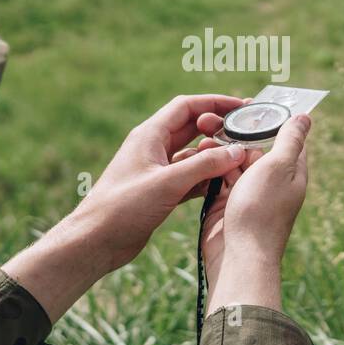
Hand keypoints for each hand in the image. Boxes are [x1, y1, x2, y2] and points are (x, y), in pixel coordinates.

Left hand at [4, 95, 248, 320]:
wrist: (95, 241)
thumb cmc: (122, 208)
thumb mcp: (167, 184)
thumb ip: (203, 166)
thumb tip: (236, 151)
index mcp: (149, 135)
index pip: (187, 107)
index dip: (216, 103)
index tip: (243, 107)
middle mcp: (153, 148)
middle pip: (192, 127)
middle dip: (219, 128)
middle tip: (248, 133)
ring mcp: (156, 170)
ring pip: (193, 154)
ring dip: (215, 155)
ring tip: (241, 160)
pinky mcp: (159, 191)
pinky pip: (189, 177)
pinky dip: (207, 178)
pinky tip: (224, 184)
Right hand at [200, 114, 311, 313]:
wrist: (238, 257)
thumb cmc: (262, 211)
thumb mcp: (279, 168)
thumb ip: (290, 140)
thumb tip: (306, 117)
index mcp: (290, 172)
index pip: (284, 137)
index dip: (267, 119)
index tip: (246, 103)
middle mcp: (270, 181)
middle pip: (253, 147)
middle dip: (234, 131)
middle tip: (210, 118)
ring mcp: (247, 193)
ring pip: (232, 160)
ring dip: (217, 146)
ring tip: (200, 134)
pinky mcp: (225, 203)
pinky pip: (217, 178)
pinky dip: (208, 165)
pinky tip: (196, 154)